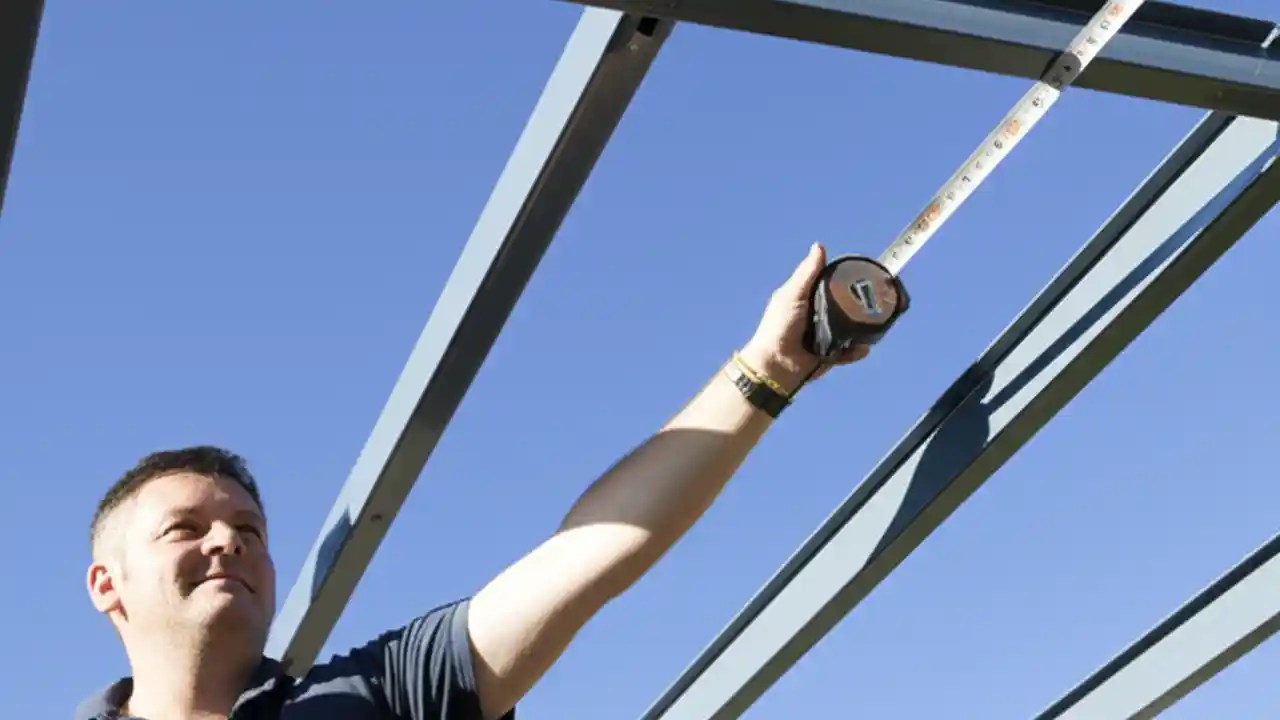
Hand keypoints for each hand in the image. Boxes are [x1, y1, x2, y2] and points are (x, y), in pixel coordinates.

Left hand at [738, 242, 869, 392]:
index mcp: (810, 299)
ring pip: (851, 329)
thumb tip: (819, 246)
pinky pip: (849, 352)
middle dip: (861, 306)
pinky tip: (863, 348)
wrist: (775, 365)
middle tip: (876, 301)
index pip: (833, 285)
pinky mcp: (830, 355)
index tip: (866, 274)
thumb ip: (807, 273)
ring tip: (873, 325)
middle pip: (847, 307)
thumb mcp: (792, 295)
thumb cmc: (778, 327)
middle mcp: (819, 316)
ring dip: (862, 329)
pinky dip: (856, 351)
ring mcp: (826, 336)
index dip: (848, 280)